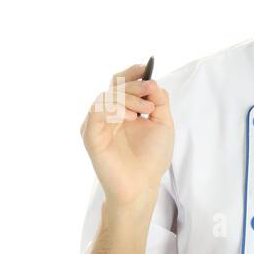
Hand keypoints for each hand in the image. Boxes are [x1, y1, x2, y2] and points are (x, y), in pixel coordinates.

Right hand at [80, 62, 173, 206]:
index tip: (147, 67)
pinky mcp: (91, 135)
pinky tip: (131, 118)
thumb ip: (159, 101)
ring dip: (128, 97)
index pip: (122, 84)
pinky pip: (97, 111)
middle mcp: (108, 115)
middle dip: (135, 85)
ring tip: (145, 110)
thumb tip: (153, 82)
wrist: (142, 185)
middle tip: (151, 88)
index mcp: (123, 111)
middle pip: (114, 87)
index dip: (132, 73)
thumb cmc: (151, 159)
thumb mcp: (162, 124)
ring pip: (107, 97)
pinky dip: (115, 108)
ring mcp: (97, 124)